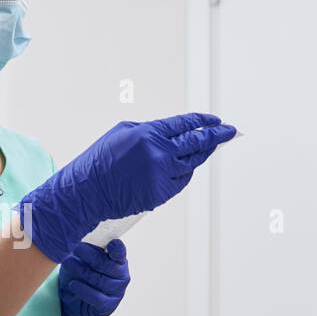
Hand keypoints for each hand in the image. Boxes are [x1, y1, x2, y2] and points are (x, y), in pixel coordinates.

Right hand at [20, 113, 235, 262]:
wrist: (86, 192)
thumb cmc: (99, 162)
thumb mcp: (122, 134)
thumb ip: (149, 132)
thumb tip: (173, 133)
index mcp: (148, 134)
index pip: (184, 124)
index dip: (203, 121)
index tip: (217, 121)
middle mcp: (158, 153)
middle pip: (197, 142)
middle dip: (216, 136)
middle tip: (230, 132)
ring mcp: (161, 175)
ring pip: (192, 164)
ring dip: (203, 155)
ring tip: (211, 148)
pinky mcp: (160, 194)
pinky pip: (180, 182)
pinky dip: (184, 174)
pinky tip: (186, 169)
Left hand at [59, 239, 129, 315]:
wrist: (76, 302)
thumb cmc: (82, 274)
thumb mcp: (84, 260)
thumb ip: (89, 251)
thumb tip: (82, 243)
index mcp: (119, 261)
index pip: (120, 254)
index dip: (117, 249)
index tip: (111, 243)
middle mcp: (121, 276)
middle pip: (106, 265)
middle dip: (90, 256)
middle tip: (77, 249)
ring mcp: (117, 292)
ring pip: (100, 280)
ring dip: (82, 271)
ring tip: (68, 264)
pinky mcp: (108, 305)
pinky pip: (96, 297)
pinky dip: (83, 290)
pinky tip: (72, 284)